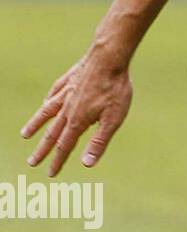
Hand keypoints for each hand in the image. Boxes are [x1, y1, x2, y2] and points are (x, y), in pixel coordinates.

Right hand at [21, 48, 132, 174]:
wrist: (109, 57)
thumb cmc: (115, 89)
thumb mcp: (113, 119)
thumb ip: (99, 142)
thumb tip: (86, 164)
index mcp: (78, 121)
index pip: (65, 146)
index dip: (57, 161)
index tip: (50, 174)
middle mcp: (67, 108)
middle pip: (52, 133)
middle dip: (42, 150)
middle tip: (31, 162)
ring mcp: (66, 93)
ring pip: (47, 112)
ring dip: (36, 125)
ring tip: (25, 135)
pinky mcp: (69, 80)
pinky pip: (54, 94)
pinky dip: (48, 101)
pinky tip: (45, 103)